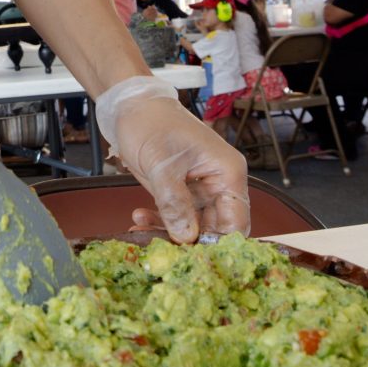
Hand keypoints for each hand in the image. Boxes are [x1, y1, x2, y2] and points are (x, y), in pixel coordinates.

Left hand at [101, 82, 250, 242]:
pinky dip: (159, 221)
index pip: (236, 221)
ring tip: (141, 232)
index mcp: (227, 173)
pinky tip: (138, 219)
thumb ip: (175, 202)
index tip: (197, 261)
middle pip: (216, 228)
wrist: (130, 105)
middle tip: (164, 253)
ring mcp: (198, 189)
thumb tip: (186, 237)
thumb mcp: (163, 164)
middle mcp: (218, 184)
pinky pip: (176, 216)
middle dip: (191, 244)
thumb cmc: (152, 123)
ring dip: (169, 233)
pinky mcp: (179, 191)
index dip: (221, 244)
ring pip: (194, 226)